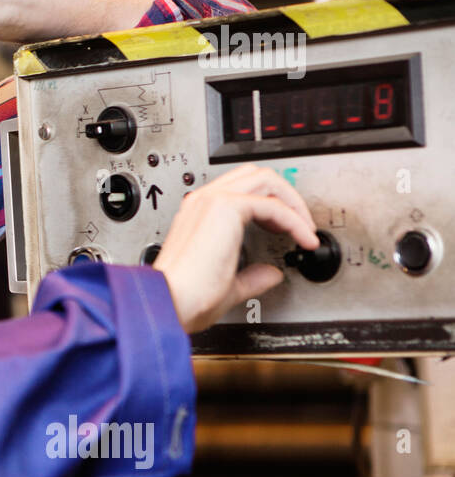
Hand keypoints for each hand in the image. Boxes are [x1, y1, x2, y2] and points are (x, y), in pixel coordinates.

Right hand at [152, 164, 319, 333]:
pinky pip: (271, 204)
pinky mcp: (225, 207)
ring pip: (265, 179)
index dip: (272, 207)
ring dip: (291, 202)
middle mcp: (204, 202)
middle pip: (256, 176)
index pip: (242, 191)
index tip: (286, 232)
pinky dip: (294, 219)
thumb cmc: (185, 296)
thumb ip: (252, 276)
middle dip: (285, 197)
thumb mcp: (227, 284)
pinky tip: (303, 238)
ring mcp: (212, 200)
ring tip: (305, 229)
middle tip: (301, 225)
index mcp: (199, 214)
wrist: (169, 300)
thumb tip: (271, 273)